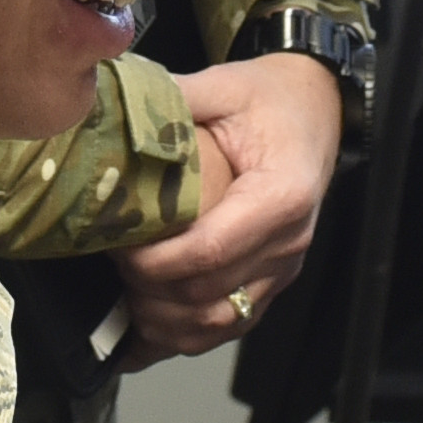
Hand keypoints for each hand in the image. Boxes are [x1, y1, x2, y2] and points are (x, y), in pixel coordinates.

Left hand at [111, 50, 340, 356]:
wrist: (314, 114)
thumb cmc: (271, 102)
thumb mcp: (226, 86)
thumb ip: (174, 98)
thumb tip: (107, 100)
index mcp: (282, 195)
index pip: (210, 249)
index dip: (155, 260)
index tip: (115, 245)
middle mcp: (288, 243)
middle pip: (207, 295)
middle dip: (148, 289)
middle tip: (108, 260)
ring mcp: (281, 271)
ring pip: (216, 324)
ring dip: (162, 321)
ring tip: (121, 294)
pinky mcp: (270, 285)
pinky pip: (226, 329)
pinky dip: (180, 336)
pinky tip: (141, 328)